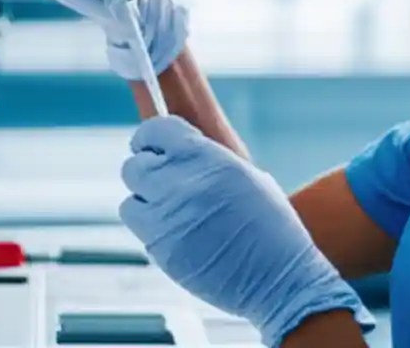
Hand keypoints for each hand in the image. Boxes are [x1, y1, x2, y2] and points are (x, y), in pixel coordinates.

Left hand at [120, 117, 373, 346]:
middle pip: (135, 165)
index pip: (156, 131)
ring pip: (131, 198)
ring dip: (145, 199)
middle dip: (145, 168)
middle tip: (158, 175)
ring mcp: (167, 218)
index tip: (155, 145)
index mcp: (207, 159)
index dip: (153, 137)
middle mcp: (181, 184)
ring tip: (169, 206)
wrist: (278, 277)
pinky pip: (140, 228)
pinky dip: (151, 226)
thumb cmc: (271, 225)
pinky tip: (176, 230)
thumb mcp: (247, 176)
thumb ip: (209, 159)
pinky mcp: (161, 249)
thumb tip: (179, 150)